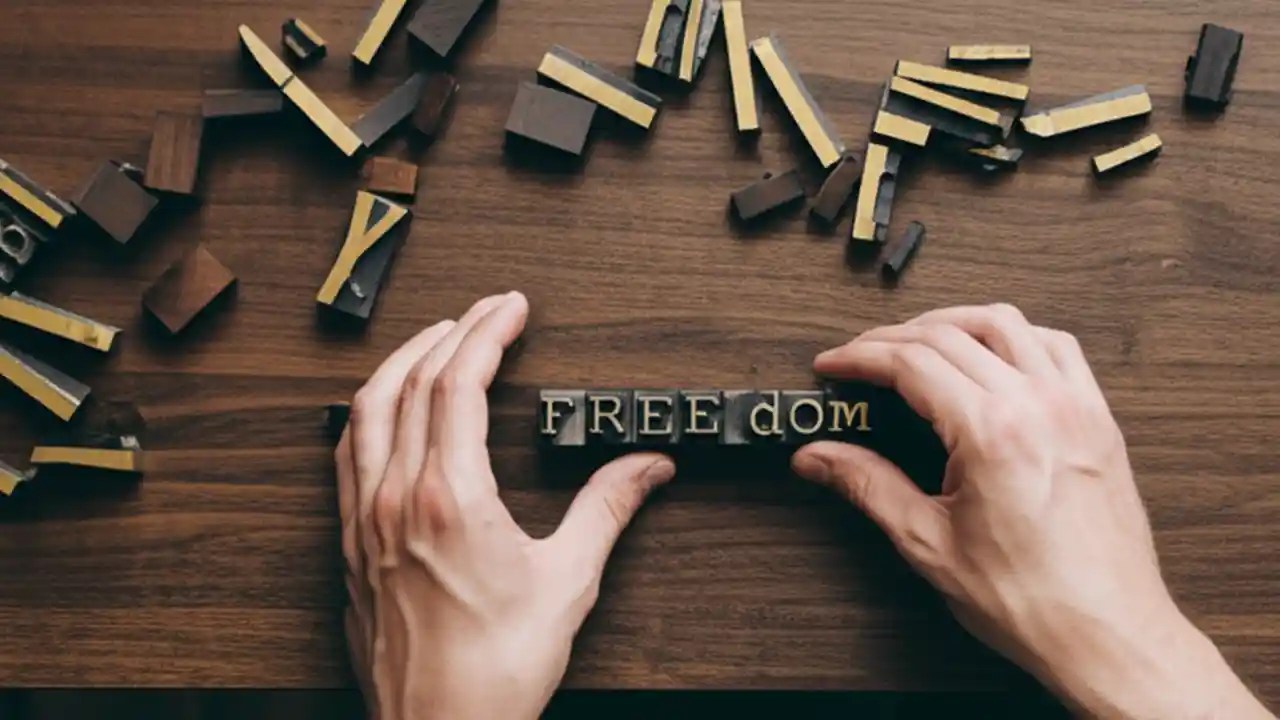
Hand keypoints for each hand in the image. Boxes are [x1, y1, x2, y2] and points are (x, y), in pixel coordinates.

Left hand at [336, 292, 675, 719]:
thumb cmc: (494, 670)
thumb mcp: (568, 581)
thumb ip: (607, 511)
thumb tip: (645, 468)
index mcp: (449, 497)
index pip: (460, 382)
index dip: (487, 331)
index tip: (510, 307)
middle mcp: (396, 498)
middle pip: (412, 382)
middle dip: (450, 331)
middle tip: (485, 310)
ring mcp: (365, 521)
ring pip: (366, 411)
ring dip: (401, 363)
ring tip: (433, 340)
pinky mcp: (352, 546)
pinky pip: (345, 454)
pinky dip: (368, 414)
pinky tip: (383, 414)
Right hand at [792, 304, 1270, 718]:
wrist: (1108, 635)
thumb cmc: (1033, 602)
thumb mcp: (929, 544)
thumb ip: (868, 486)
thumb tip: (819, 459)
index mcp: (993, 433)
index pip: (911, 362)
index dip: (859, 356)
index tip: (833, 365)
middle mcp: (1038, 406)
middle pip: (950, 334)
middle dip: (892, 337)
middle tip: (859, 358)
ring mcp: (1075, 407)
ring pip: (1006, 323)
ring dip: (952, 321)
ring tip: (917, 340)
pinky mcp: (1098, 419)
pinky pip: (1057, 347)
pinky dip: (1014, 336)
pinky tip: (993, 353)